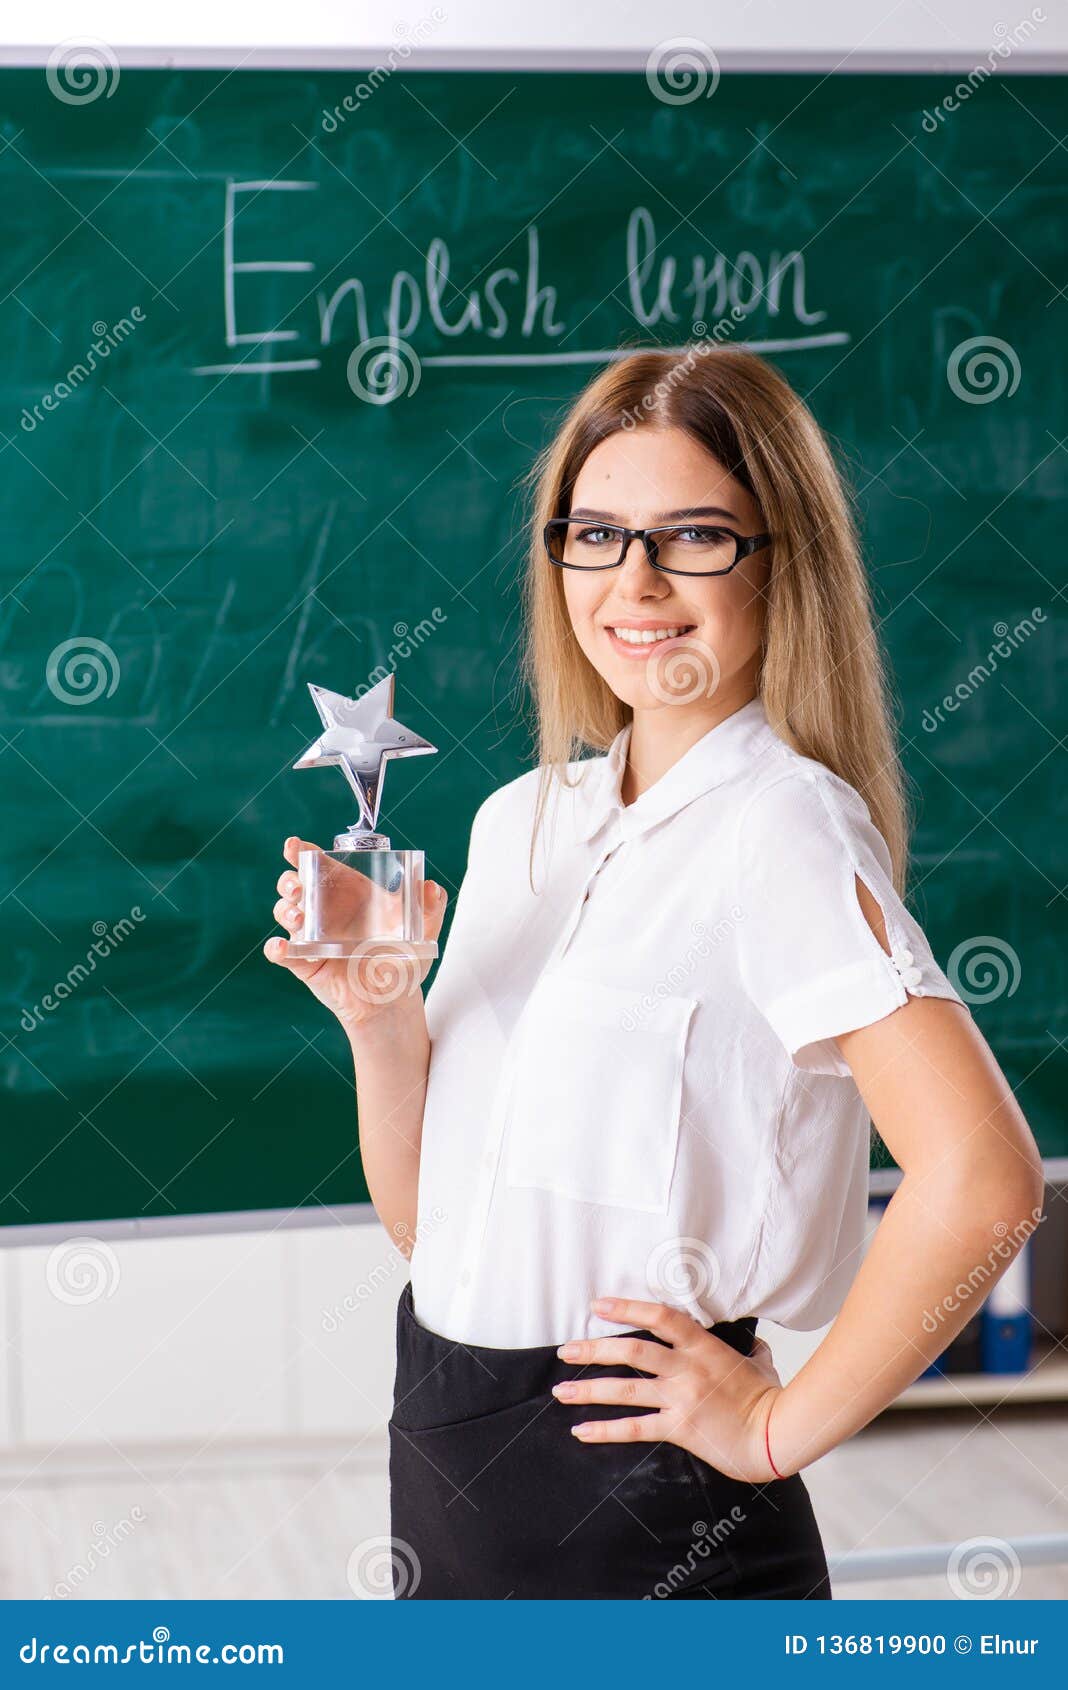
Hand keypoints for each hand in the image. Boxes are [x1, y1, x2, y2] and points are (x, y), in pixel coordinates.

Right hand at [263, 836, 448, 1033]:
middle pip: (296, 885)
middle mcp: (327, 912)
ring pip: (286, 914)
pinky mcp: (306, 964)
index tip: (294, 845)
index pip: (322, 866)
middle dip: (289, 881)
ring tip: (297, 916)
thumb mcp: (422, 934)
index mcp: (350, 894)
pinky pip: (284, 954)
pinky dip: (277, 948)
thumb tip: (433, 888)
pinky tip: (281, 947)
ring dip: (285, 910)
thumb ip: (430, 910)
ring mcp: (313, 937)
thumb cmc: (403, 963)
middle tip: (298, 887)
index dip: (304, 852)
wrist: (393, 1004)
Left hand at [550, 1295, 787, 1483]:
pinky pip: (635, 1428)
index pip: (659, 1317)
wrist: (775, 1433)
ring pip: (625, 1390)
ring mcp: (680, 1399)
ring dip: (589, 1390)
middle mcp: (686, 1369)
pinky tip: (581, 1431)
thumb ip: (743, 1345)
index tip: (598, 1305)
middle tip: (566, 1349)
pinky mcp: (679, 1429)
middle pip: (631, 1352)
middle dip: (593, 1350)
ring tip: (561, 1391)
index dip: (626, 1308)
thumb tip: (747, 1340)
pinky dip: (605, 1430)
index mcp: (703, 1346)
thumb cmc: (768, 1395)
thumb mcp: (755, 1358)